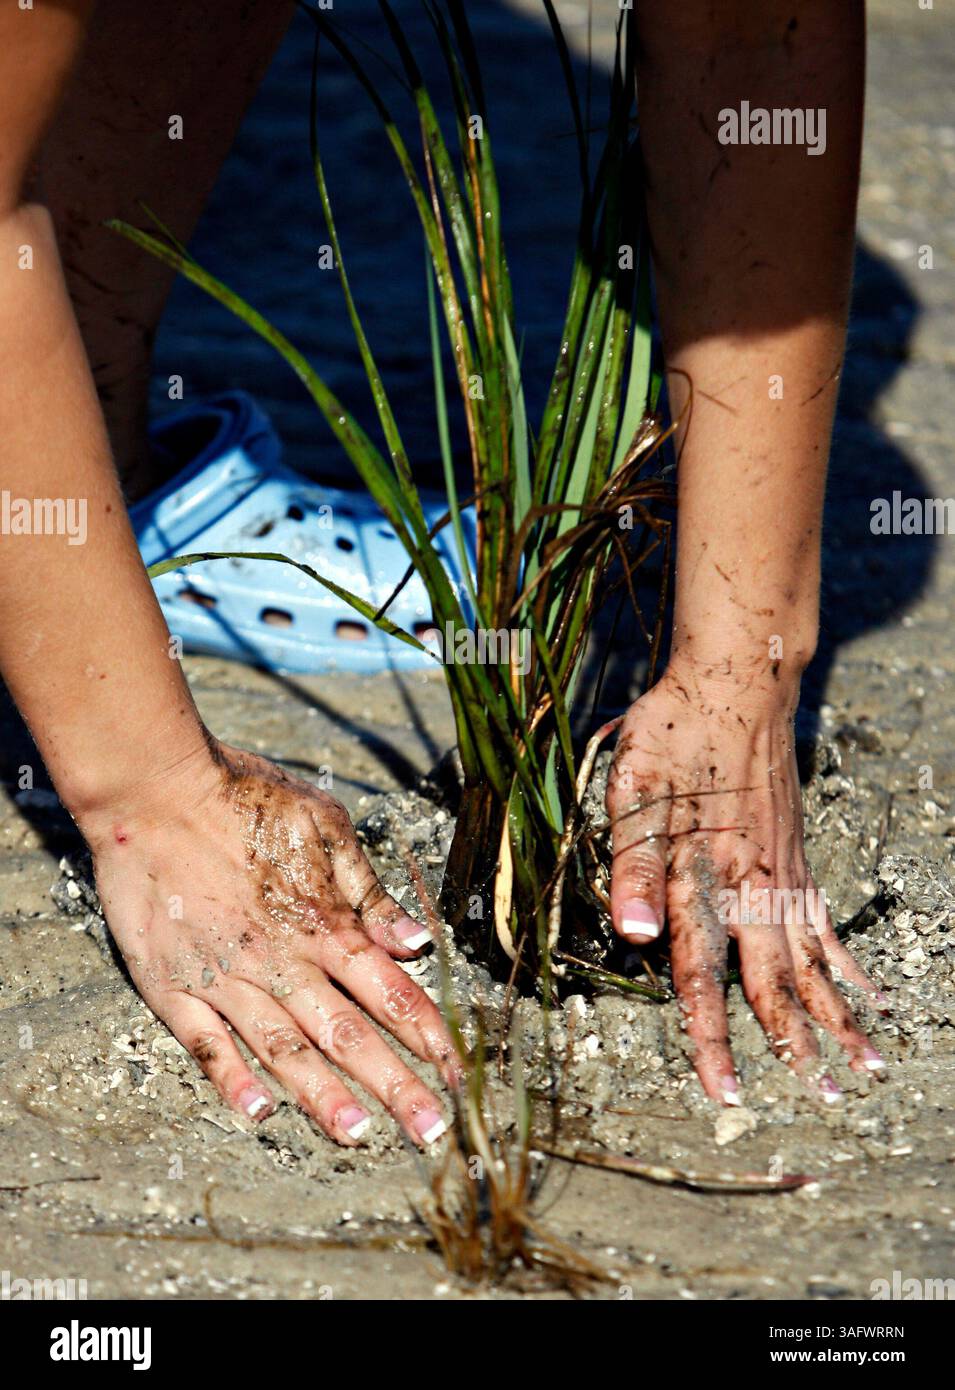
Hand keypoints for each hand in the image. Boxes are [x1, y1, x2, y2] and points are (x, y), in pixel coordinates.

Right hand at [88, 739, 457, 1145]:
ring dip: (324, 1096)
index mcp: (326, 924)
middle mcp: (284, 961)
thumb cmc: (244, 798)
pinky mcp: (174, 986)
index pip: (391, 993)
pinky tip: (258, 1113)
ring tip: (357, 1136)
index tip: (458, 1075)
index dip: (429, 1036)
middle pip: (348, 1035)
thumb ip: (369, 893)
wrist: (153, 791)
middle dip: (395, 1086)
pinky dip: (232, 1079)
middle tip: (431, 1133)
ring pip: (284, 1049)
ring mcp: (227, 978)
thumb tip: (419, 942)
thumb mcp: (324, 827)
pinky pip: (207, 1043)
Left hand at [606, 655, 885, 1105]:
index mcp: (704, 875)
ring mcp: (782, 872)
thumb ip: (632, 866)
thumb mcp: (632, 789)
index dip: (710, 1034)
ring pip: (813, 959)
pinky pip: (827, 922)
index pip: (704, 972)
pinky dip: (848, 962)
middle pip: (774, 979)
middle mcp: (752, 884)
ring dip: (836, 1014)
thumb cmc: (673, 731)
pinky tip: (870, 990)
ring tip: (864, 1064)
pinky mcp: (797, 857)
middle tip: (818, 1096)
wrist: (736, 680)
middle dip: (792, 1042)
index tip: (724, 1090)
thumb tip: (638, 935)